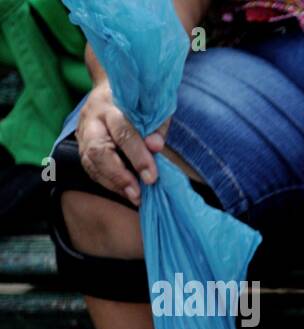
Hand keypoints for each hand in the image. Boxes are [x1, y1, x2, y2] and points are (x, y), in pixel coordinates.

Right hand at [76, 81, 168, 205]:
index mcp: (111, 105)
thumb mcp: (152, 108)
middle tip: (138, 194)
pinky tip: (124, 191)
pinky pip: (90, 167)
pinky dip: (107, 182)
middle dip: (119, 176)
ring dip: (113, 184)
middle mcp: (92, 119)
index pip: (123, 133)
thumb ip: (156, 126)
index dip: (138, 157)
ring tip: (134, 197)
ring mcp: (83, 132)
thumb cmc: (137, 101)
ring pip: (91, 162)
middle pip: (98, 151)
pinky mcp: (81, 144)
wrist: (111, 89)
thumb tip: (156, 146)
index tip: (152, 178)